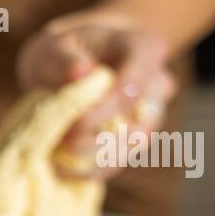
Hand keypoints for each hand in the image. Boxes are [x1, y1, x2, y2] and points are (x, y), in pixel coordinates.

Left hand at [17, 13, 176, 178]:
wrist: (73, 63)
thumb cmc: (65, 51)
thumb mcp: (56, 46)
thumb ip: (65, 59)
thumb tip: (80, 72)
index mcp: (145, 49)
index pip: (135, 85)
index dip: (105, 109)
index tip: (75, 121)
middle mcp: (158, 83)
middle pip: (137, 119)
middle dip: (97, 136)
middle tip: (62, 140)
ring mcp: (151, 113)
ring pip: (132, 145)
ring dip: (93, 156)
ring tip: (58, 154)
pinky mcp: (137, 138)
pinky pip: (122, 161)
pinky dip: (92, 169)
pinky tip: (63, 168)